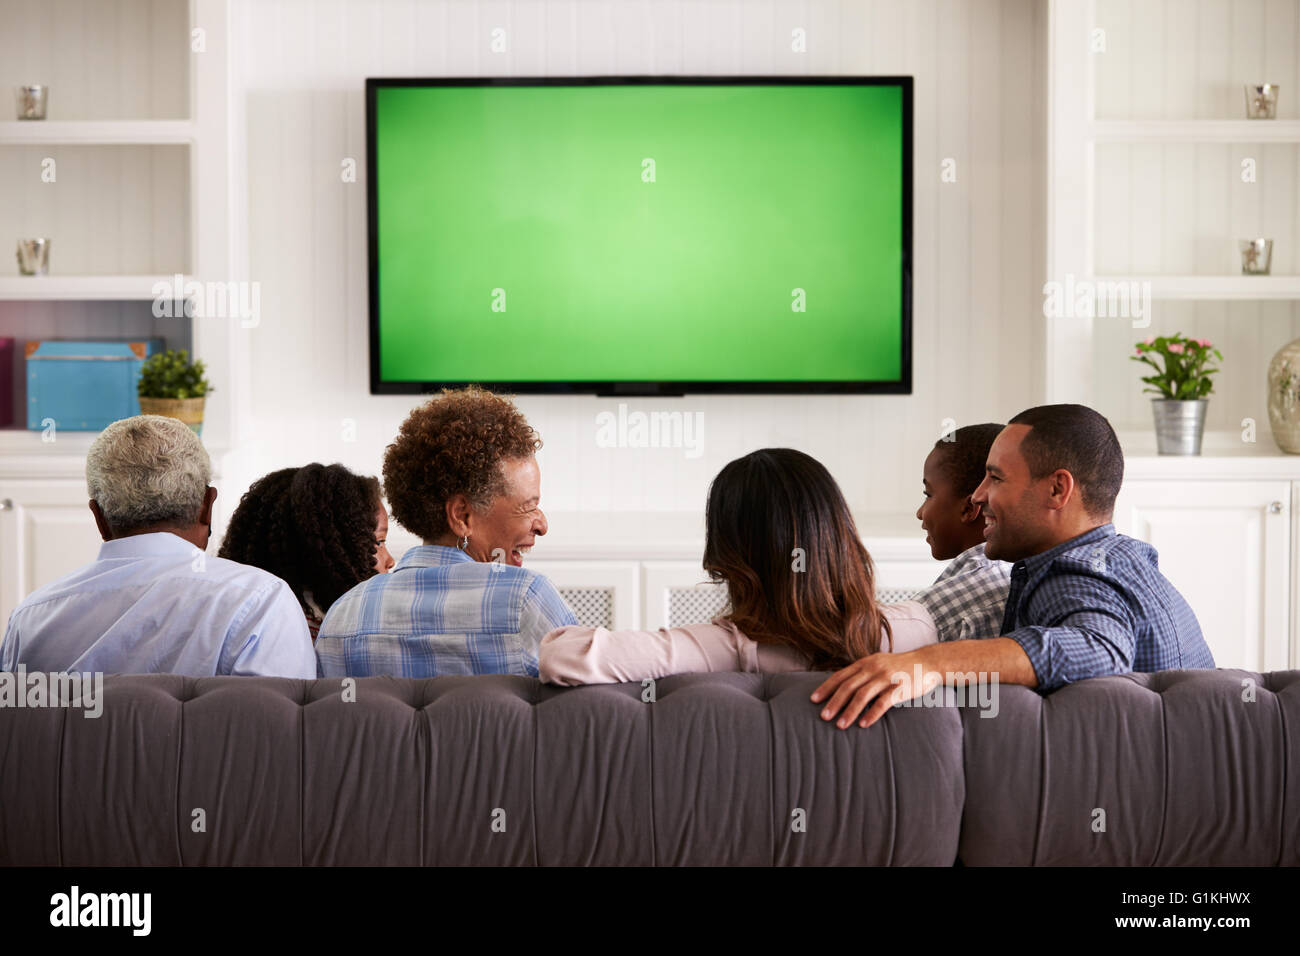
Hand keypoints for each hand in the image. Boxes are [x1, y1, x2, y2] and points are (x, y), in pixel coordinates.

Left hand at [809, 648, 941, 729]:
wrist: (927, 662)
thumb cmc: (900, 667)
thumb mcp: (877, 664)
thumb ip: (862, 673)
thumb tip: (841, 686)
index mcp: (865, 662)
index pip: (841, 676)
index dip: (826, 688)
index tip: (814, 700)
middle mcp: (873, 668)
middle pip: (848, 686)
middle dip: (834, 702)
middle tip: (823, 717)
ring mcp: (887, 677)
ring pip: (862, 695)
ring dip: (849, 711)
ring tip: (840, 725)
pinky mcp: (900, 688)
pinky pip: (883, 702)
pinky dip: (872, 714)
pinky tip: (863, 724)